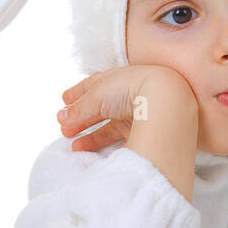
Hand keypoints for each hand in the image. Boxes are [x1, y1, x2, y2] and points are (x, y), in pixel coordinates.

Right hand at [56, 65, 197, 152]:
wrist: (166, 104)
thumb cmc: (130, 90)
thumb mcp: (98, 96)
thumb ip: (79, 108)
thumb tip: (60, 117)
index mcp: (119, 77)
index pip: (94, 84)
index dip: (78, 92)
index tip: (64, 99)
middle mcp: (130, 94)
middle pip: (100, 106)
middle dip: (81, 116)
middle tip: (63, 127)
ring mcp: (138, 113)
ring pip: (108, 124)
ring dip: (88, 133)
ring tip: (71, 144)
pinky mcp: (144, 131)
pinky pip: (118, 137)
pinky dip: (101, 143)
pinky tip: (87, 149)